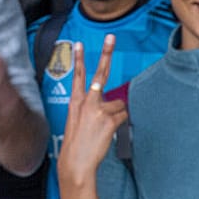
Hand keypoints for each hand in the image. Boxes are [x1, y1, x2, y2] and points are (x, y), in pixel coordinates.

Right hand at [56, 36, 127, 198]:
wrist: (76, 162)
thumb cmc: (77, 144)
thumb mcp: (77, 122)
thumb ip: (92, 108)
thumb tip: (113, 102)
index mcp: (75, 102)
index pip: (77, 75)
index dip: (79, 59)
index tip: (79, 44)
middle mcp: (86, 102)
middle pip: (99, 73)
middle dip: (106, 53)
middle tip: (111, 36)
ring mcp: (97, 109)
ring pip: (118, 104)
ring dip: (116, 115)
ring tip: (104, 129)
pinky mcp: (109, 119)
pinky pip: (123, 115)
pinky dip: (120, 123)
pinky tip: (109, 133)